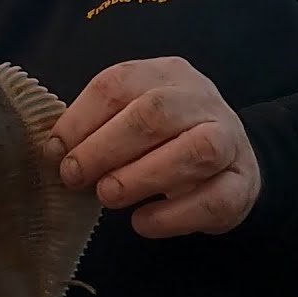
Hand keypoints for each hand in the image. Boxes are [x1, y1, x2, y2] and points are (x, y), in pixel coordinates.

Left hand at [45, 57, 260, 237]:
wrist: (230, 162)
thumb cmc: (164, 139)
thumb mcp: (130, 119)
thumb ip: (96, 127)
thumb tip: (55, 153)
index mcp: (166, 74)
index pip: (118, 82)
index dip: (80, 118)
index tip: (54, 152)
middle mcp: (201, 99)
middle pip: (155, 113)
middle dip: (105, 147)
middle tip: (74, 177)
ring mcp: (229, 140)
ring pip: (195, 150)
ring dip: (141, 177)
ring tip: (107, 196)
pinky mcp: (242, 185)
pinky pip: (214, 199)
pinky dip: (173, 215)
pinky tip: (142, 222)